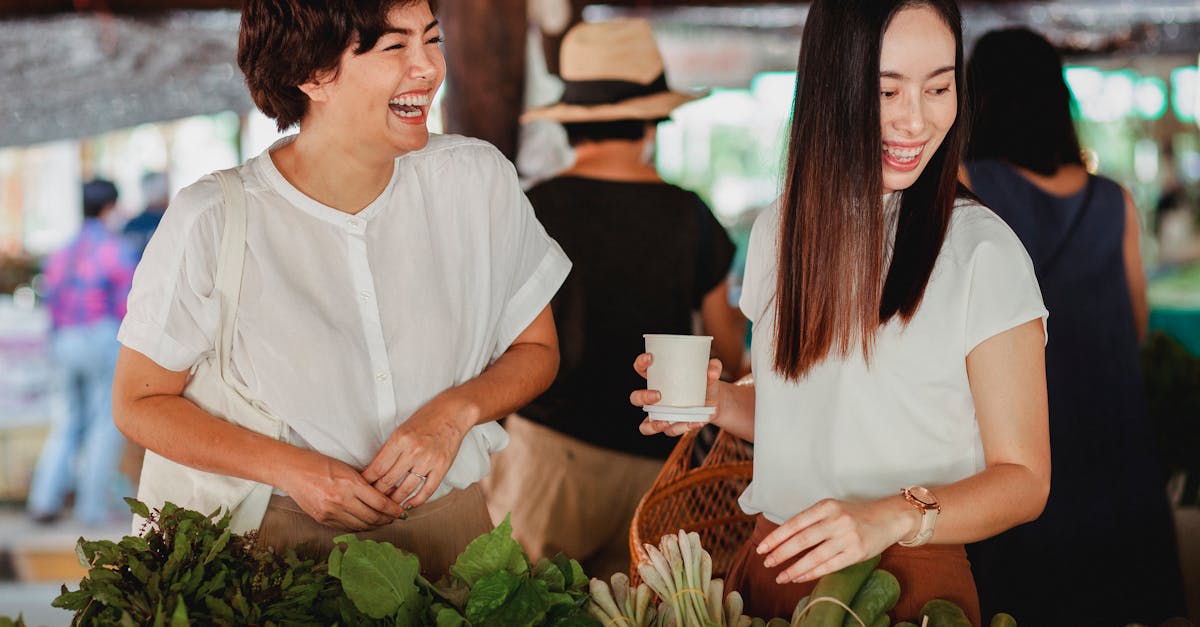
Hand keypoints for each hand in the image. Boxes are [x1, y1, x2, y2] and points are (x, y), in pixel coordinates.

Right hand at [278, 450, 404, 531]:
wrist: (292, 472)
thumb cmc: (320, 465)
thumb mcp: (347, 468)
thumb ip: (365, 482)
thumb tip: (386, 493)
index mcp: (350, 484)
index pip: (380, 502)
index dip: (394, 509)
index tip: (401, 511)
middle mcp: (341, 500)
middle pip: (373, 517)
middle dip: (387, 519)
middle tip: (395, 518)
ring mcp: (331, 512)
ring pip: (361, 526)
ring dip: (375, 525)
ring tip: (382, 521)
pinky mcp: (323, 520)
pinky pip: (347, 528)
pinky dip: (359, 527)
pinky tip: (365, 523)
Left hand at [362, 394, 473, 510]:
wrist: (453, 412)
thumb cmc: (426, 419)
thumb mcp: (402, 429)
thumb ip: (389, 450)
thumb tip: (374, 470)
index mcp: (400, 439)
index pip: (377, 468)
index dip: (367, 481)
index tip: (362, 488)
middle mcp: (413, 451)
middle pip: (389, 480)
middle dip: (377, 493)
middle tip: (372, 500)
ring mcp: (429, 460)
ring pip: (406, 488)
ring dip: (395, 500)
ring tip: (388, 505)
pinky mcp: (442, 467)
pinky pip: (427, 490)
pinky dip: (416, 501)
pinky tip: (409, 505)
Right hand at [629, 354, 722, 436]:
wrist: (715, 402)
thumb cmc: (705, 382)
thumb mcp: (710, 373)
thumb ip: (713, 368)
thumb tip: (711, 370)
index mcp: (658, 379)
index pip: (641, 369)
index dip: (641, 364)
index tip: (651, 358)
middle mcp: (654, 398)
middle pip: (636, 398)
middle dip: (643, 397)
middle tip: (659, 395)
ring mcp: (661, 415)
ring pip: (645, 425)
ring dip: (654, 424)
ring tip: (667, 421)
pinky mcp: (671, 427)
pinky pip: (670, 431)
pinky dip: (681, 428)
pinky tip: (694, 422)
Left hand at [756, 497, 911, 582]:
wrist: (891, 517)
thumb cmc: (857, 514)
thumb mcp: (834, 509)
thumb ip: (813, 521)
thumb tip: (784, 540)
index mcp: (826, 506)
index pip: (795, 523)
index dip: (776, 537)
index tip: (762, 548)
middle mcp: (835, 520)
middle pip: (801, 540)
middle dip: (780, 553)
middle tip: (766, 563)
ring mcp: (847, 537)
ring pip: (813, 556)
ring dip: (794, 568)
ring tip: (780, 576)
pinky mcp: (856, 552)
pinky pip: (828, 566)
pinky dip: (811, 573)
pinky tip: (799, 577)